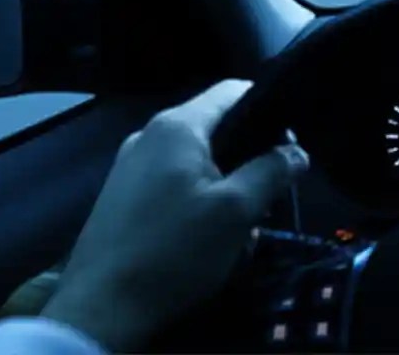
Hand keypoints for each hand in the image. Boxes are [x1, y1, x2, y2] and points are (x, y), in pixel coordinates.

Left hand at [42, 80, 307, 350]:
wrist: (101, 308)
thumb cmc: (174, 249)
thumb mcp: (237, 210)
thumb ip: (272, 171)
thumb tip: (296, 151)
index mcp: (177, 126)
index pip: (234, 90)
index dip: (271, 110)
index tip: (291, 147)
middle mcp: (150, 135)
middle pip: (218, 128)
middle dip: (250, 159)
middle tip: (272, 195)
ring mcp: (132, 167)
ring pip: (199, 161)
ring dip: (228, 188)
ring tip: (243, 225)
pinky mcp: (125, 197)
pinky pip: (176, 184)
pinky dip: (201, 202)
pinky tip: (210, 237)